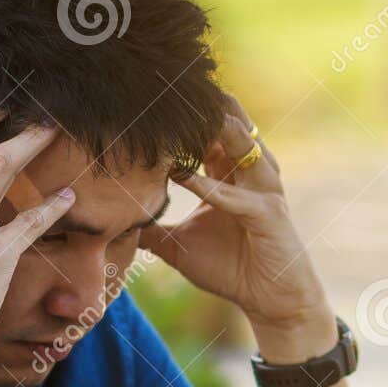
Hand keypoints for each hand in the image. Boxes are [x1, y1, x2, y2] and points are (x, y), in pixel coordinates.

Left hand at [141, 98, 331, 344]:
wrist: (271, 301)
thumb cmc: (232, 270)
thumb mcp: (180, 248)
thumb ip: (153, 232)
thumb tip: (116, 226)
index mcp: (230, 177)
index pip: (208, 135)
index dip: (185, 118)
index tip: (153, 98)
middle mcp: (250, 176)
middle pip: (230, 128)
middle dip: (204, 108)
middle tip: (169, 84)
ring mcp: (263, 192)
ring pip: (242, 149)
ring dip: (215, 131)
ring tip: (186, 111)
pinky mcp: (269, 216)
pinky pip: (236, 198)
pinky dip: (211, 188)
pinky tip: (185, 177)